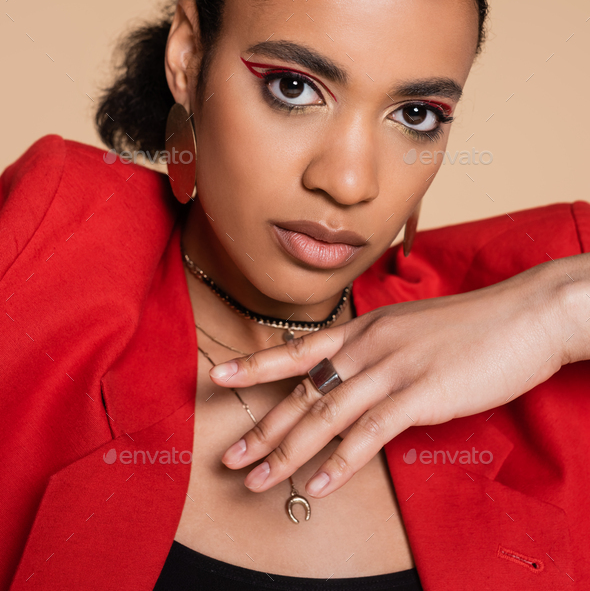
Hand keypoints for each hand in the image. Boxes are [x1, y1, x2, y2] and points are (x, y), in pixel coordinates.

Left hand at [210, 257, 589, 498]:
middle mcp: (370, 346)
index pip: (300, 349)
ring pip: (326, 415)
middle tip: (229, 456)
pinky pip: (370, 434)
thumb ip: (380, 351)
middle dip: (263, 427)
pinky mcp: (421, 393)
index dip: (256, 365)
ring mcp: (393, 368)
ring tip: (258, 481)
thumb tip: (358, 380)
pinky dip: (340, 463)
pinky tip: (317, 486)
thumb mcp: (413, 329)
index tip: (217, 377)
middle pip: (304, 391)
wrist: (523, 315)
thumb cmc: (472, 326)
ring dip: (288, 452)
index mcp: (366, 328)